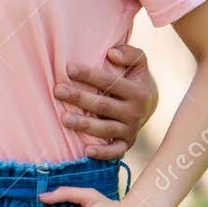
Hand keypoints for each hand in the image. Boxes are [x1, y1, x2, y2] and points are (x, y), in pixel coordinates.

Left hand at [55, 43, 157, 158]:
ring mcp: (130, 129)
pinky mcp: (126, 143)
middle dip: (80, 98)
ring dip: (85, 125)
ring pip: (106, 129)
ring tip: (64, 118)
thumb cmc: (134, 79)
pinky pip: (116, 151)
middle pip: (103, 105)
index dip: (89, 75)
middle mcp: (134, 112)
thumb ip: (130, 54)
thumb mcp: (139, 63)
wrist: (150, 104)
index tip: (68, 68)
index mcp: (137, 91)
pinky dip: (103, 153)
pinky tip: (86, 151)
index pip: (109, 82)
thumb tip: (111, 53)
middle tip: (58, 90)